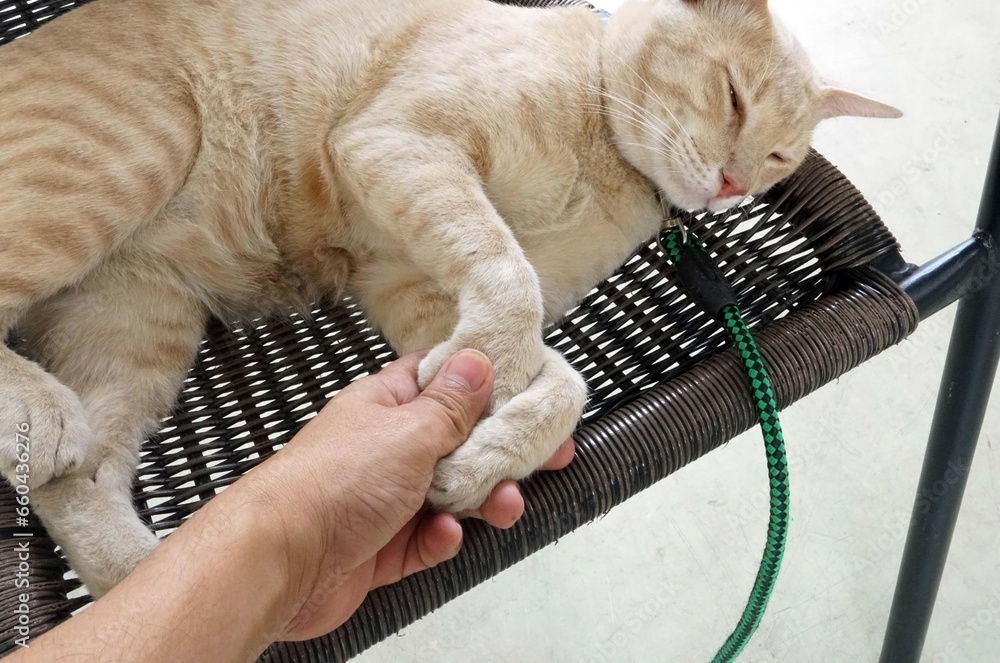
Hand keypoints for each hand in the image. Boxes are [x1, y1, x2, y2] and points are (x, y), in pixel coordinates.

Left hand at [234, 350, 573, 641]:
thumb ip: (451, 405)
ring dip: (482, 499)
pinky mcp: (382, 545)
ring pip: (451, 494)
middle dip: (500, 452)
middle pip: (459, 442)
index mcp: (388, 404)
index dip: (490, 384)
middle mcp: (387, 447)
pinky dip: (442, 539)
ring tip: (502, 503)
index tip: (530, 391)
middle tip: (544, 457)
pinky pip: (428, 539)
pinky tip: (442, 535)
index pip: (446, 380)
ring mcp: (385, 498)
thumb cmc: (330, 484)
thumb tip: (477, 361)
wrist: (279, 560)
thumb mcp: (408, 431)